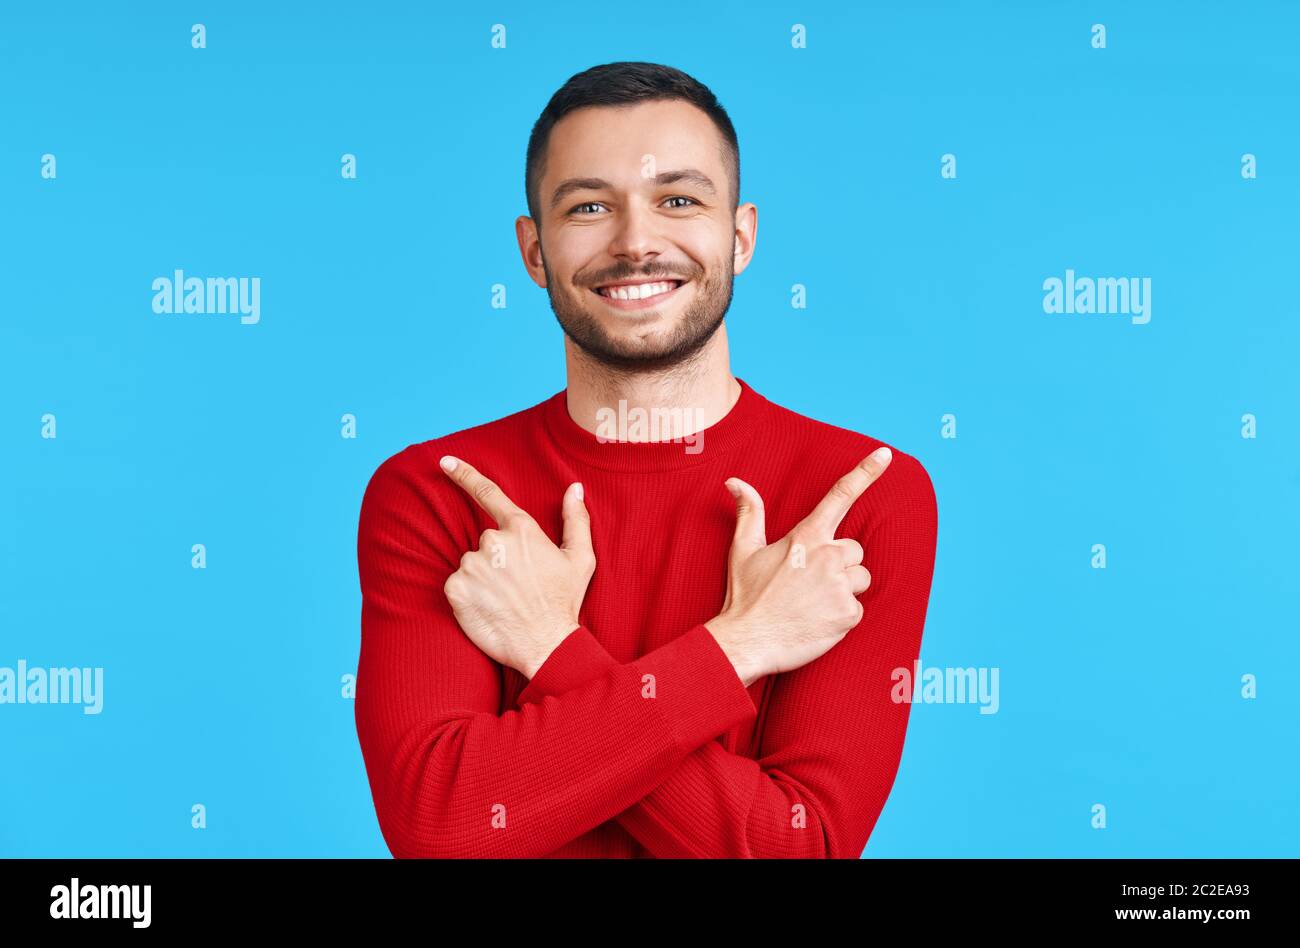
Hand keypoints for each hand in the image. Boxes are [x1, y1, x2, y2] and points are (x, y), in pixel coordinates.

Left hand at [438, 455, 595, 678]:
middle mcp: (493, 542)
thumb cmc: (563, 602)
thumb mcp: (580, 558)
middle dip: (498, 558)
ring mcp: (472, 566)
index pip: (488, 494)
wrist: (545, 645)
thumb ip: (575, 519)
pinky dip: (468, 595)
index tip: (444, 461)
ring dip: (483, 577)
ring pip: (471, 563)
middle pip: (486, 541)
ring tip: (505, 600)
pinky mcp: (455, 589)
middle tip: (518, 585)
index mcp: (521, 530)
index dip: (464, 474)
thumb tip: (574, 488)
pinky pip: (456, 584)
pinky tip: (489, 608)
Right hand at [707, 447, 892, 685]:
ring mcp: (839, 585)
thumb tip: (735, 481)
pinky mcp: (848, 614)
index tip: (885, 454)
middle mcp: (827, 556)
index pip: (840, 496)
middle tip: (809, 583)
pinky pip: (857, 608)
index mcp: (806, 537)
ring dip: (843, 590)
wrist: (747, 642)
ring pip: (860, 579)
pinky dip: (842, 616)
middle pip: (854, 550)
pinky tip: (817, 621)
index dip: (865, 472)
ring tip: (812, 603)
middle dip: (839, 564)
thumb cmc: (745, 596)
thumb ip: (750, 512)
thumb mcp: (743, 550)